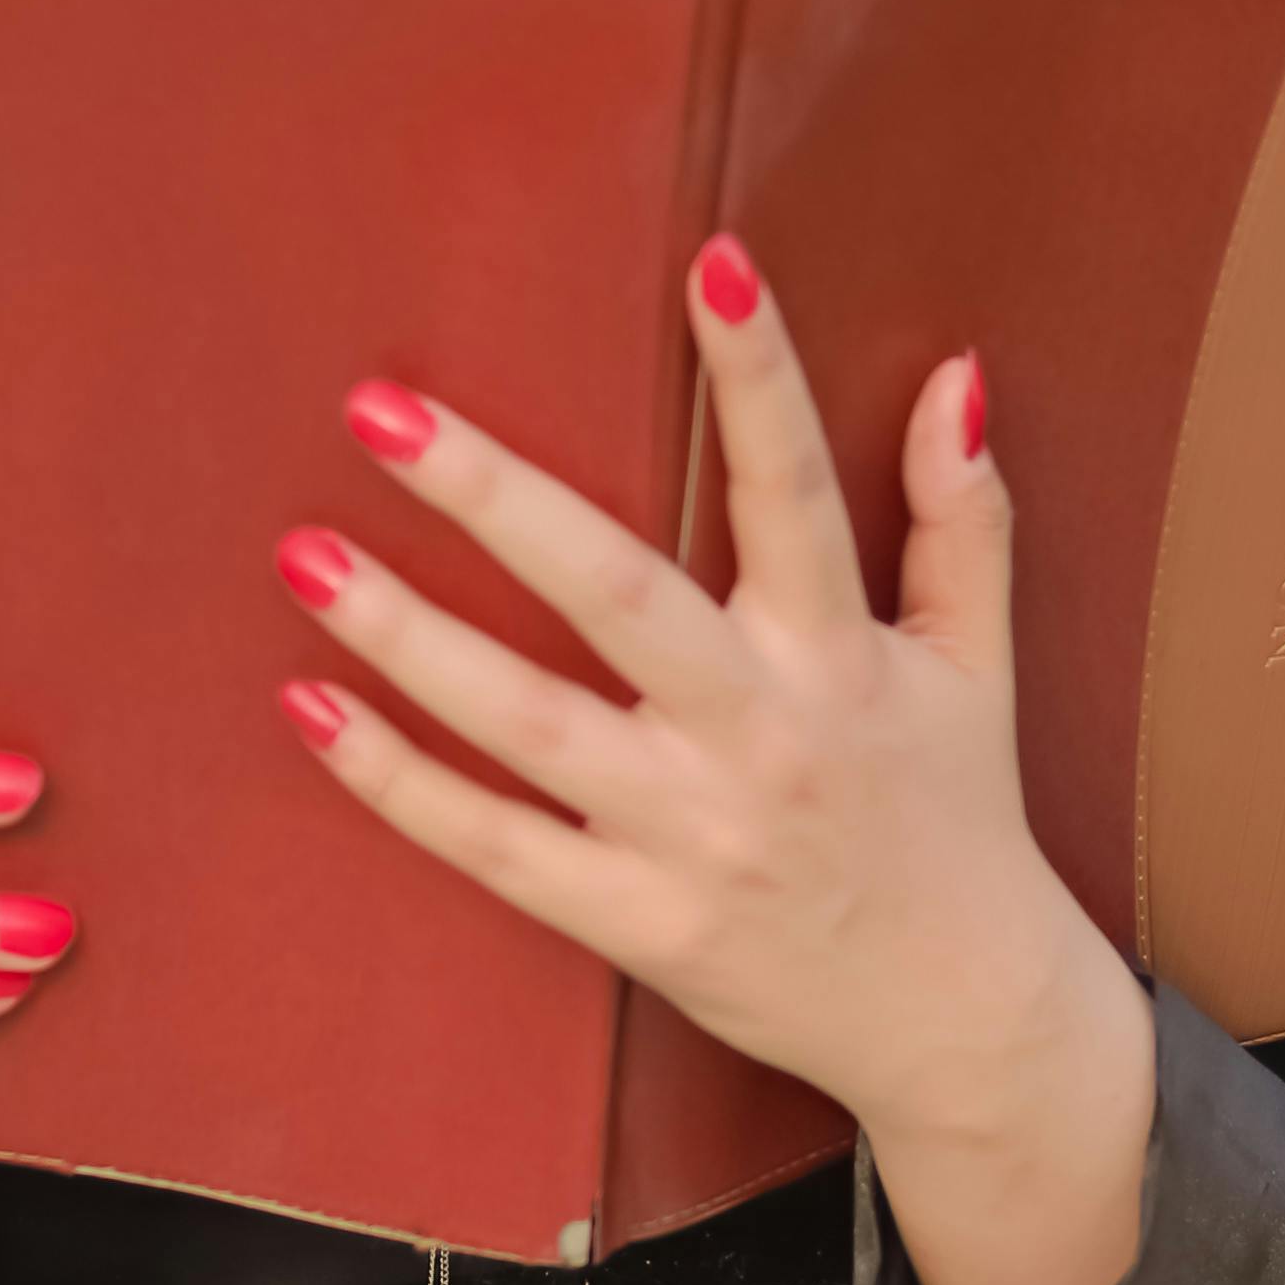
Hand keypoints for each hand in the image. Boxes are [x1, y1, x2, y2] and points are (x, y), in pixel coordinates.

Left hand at [276, 237, 1135, 1202]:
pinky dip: (400, 785)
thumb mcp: (978, 663)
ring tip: (307, 554)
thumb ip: (962, 515)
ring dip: (409, 638)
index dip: (759, 376)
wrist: (964, 1023)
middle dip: (495, 497)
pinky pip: (497, 847)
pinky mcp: (637, 921)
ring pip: (529, 724)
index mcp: (843, 656)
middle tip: (382, 409)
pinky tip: (311, 711)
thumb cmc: (956, 819)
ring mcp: (690, 833)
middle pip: (616, 597)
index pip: (796, 490)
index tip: (713, 260)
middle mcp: (761, 735)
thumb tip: (957, 374)